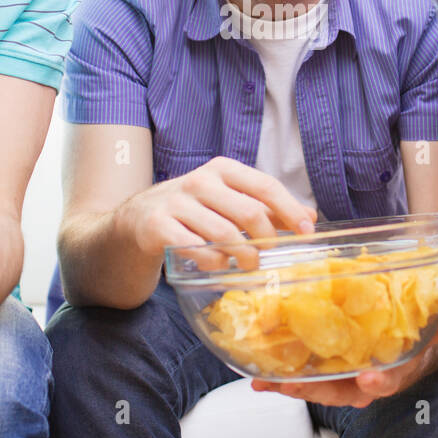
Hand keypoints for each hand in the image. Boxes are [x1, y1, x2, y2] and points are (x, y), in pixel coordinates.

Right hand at [116, 156, 316, 268]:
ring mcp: (175, 202)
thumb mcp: (224, 204)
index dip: (290, 209)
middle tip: (269, 257)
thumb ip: (263, 209)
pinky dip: (214, 262)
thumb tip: (309, 218)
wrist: (128, 226)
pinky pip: (197, 249)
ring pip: (225, 233)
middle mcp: (199, 180)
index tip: (307, 232)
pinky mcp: (156, 226)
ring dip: (244, 257)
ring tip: (248, 267)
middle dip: (267, 240)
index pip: (264, 185)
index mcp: (221, 170)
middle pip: (249, 212)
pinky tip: (218, 266)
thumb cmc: (186, 215)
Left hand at [250, 302, 437, 407]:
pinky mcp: (320, 367)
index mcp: (391, 371)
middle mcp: (362, 380)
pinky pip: (300, 374)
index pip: (387, 381)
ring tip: (268, 380)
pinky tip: (258, 375)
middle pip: (340, 391)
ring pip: (315, 386)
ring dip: (290, 384)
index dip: (378, 382)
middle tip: (293, 383)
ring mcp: (340, 376)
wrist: (395, 335)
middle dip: (315, 390)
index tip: (369, 378)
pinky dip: (278, 376)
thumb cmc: (409, 334)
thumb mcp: (428, 326)